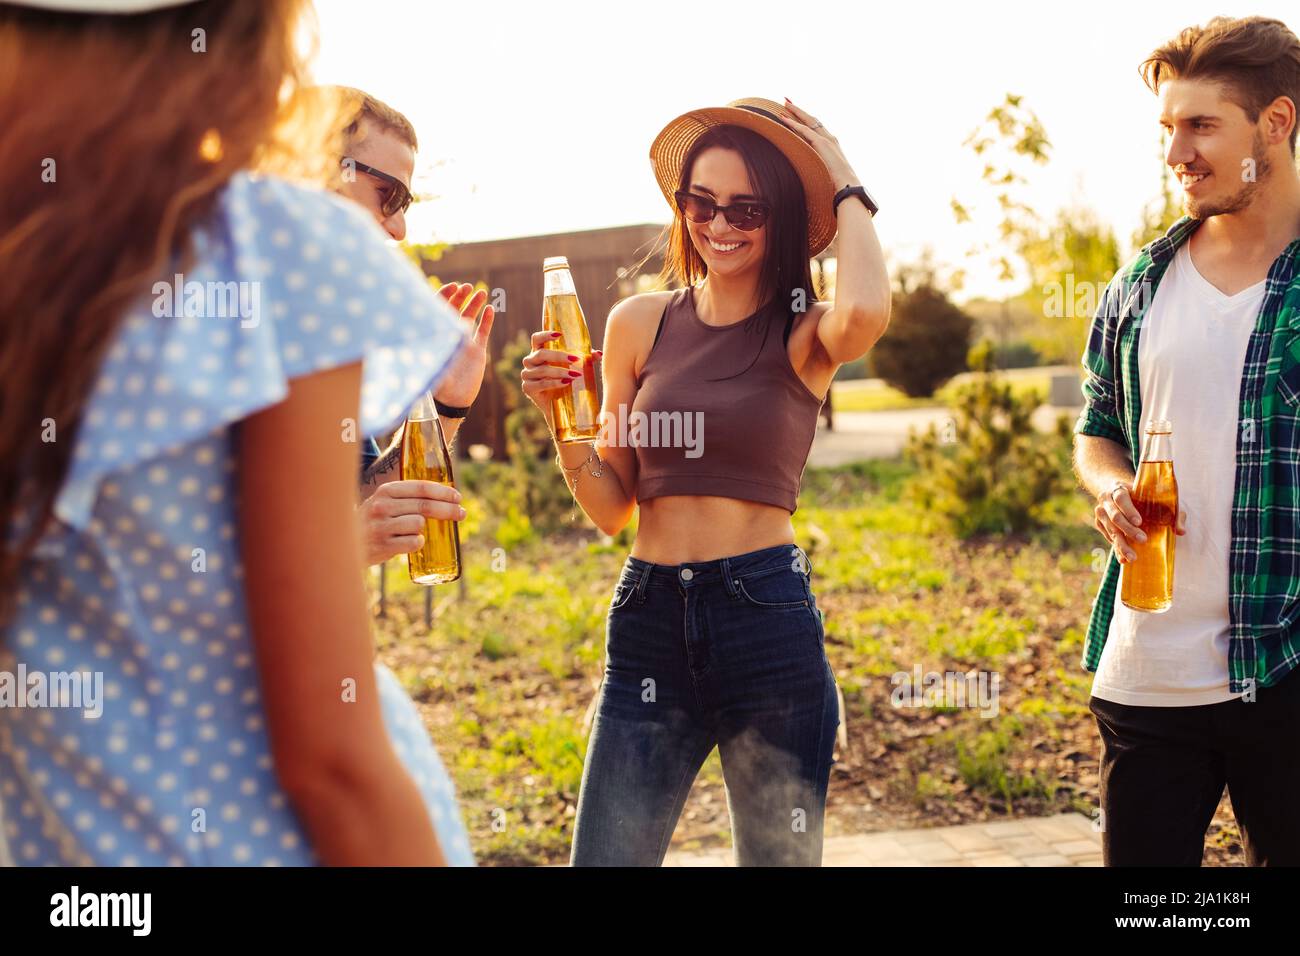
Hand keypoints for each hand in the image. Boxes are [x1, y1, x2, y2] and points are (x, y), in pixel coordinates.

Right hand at [357, 479, 465, 565]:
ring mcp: (382, 526)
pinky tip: (408, 543)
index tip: (458, 497)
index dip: (443, 492)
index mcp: (386, 491)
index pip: (421, 487)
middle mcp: (383, 506)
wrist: (343, 542)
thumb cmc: (372, 521)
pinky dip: (417, 543)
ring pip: (419, 524)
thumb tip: (445, 498)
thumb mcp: (383, 502)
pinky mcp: (384, 546)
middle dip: (449, 510)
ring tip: (412, 532)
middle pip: (425, 506)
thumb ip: (406, 497)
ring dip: (423, 529)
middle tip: (462, 514)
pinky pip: (414, 542)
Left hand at [432, 282, 495, 408]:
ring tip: (482, 292)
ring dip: (475, 304)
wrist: (453, 402)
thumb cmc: (438, 386)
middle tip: (466, 286)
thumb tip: (434, 337)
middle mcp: (450, 337)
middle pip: (454, 310)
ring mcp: (465, 342)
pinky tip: (490, 309)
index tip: (452, 286)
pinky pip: (483, 332)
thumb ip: (434, 352)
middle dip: (460, 296)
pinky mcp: (478, 351)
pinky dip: (487, 320)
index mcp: (437, 337)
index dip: (444, 296)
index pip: (439, 310)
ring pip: (470, 318)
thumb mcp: (433, 366)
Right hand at [520, 329, 601, 413]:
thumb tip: (599, 354)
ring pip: (542, 370)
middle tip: (576, 359)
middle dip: (559, 356)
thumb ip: (586, 359)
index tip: (559, 334)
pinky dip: (554, 383)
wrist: (560, 406)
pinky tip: (566, 382)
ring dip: (560, 371)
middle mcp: (530, 362)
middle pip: (541, 354)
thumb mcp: (575, 367)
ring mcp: (527, 375)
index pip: (537, 339)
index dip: (545, 335)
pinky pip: (541, 384)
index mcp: (539, 352)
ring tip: (575, 374)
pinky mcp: (528, 388)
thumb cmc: (566, 381)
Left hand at [776, 98, 858, 189]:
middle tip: (787, 101)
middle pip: (812, 119)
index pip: (816, 127)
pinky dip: (793, 124)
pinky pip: (804, 130)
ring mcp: (826, 139)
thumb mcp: (825, 170)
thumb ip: (817, 166)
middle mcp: (829, 137)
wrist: (847, 183)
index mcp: (831, 143)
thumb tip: (807, 170)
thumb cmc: (837, 182)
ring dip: (795, 111)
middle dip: (799, 110)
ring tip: (784, 104)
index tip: (795, 112)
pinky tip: (784, 119)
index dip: (805, 119)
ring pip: (808, 121)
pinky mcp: (821, 143)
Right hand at [1093, 479, 1186, 562]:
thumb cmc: (1143, 496)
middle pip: (1115, 516)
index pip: (1121, 498)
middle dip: (1128, 530)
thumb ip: (1173, 513)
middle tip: (1143, 540)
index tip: (1139, 522)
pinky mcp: (1100, 524)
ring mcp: (1100, 512)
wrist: (1119, 493)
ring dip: (1121, 544)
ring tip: (1132, 557)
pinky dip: (1116, 548)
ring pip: (1110, 529)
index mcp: (1119, 489)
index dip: (1129, 510)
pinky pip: (1107, 537)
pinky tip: (1123, 558)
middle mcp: (1106, 500)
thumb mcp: (1159, 499)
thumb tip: (1181, 531)